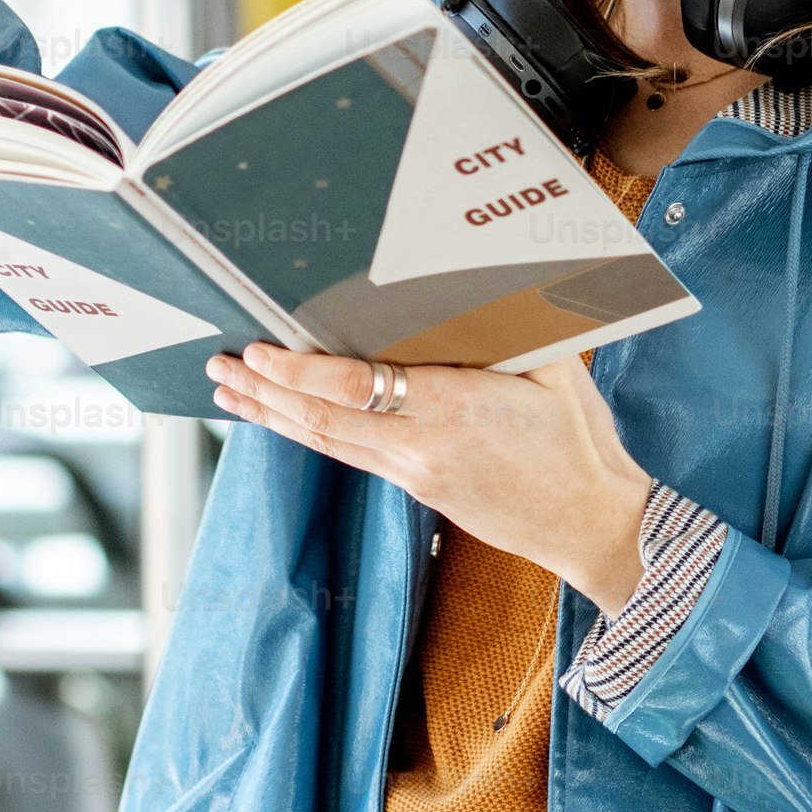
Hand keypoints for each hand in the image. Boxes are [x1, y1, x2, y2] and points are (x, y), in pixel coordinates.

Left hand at [207, 345, 655, 612]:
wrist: (593, 526)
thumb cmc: (580, 444)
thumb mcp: (555, 370)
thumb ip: (506, 330)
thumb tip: (466, 285)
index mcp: (453, 410)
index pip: (352, 388)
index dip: (295, 371)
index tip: (258, 349)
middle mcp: (421, 448)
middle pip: (320, 421)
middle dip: (262, 392)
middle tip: (218, 364)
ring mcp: (415, 475)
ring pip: (325, 444)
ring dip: (271, 416)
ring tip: (228, 393)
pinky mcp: (418, 490)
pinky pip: (349, 457)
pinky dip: (307, 435)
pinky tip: (284, 421)